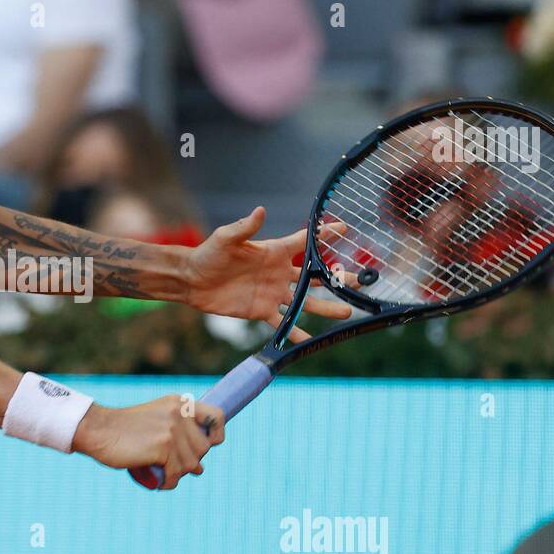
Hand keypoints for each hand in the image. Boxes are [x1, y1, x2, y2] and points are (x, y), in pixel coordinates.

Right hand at [72, 396, 224, 489]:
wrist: (99, 430)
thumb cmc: (125, 430)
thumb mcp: (156, 421)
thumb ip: (179, 436)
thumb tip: (200, 469)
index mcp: (180, 403)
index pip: (217, 417)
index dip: (217, 434)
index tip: (209, 445)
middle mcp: (180, 413)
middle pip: (203, 448)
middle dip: (189, 461)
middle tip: (170, 464)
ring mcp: (172, 430)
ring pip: (191, 464)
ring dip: (177, 473)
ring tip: (162, 472)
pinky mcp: (163, 447)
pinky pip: (176, 473)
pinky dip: (168, 482)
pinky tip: (159, 481)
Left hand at [182, 206, 351, 341]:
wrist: (193, 280)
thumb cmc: (209, 253)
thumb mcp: (227, 238)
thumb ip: (244, 227)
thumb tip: (260, 211)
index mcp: (274, 251)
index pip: (305, 241)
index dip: (325, 235)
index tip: (346, 227)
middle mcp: (279, 272)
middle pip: (314, 276)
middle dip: (337, 278)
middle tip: (360, 281)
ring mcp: (273, 293)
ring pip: (305, 302)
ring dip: (326, 308)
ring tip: (347, 312)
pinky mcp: (262, 310)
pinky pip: (283, 323)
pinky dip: (296, 332)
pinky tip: (311, 342)